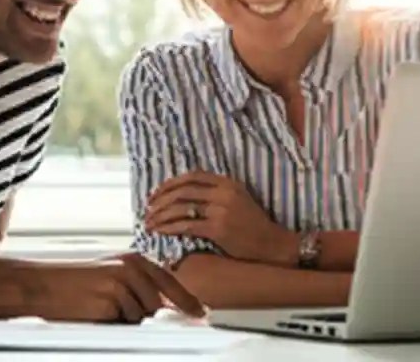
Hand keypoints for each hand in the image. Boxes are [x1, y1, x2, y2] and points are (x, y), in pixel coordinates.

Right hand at [35, 253, 204, 323]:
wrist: (44, 286)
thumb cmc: (74, 284)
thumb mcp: (111, 277)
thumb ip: (138, 287)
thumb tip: (163, 308)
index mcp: (133, 260)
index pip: (170, 282)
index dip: (187, 300)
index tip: (200, 313)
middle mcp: (131, 268)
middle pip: (159, 305)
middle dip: (149, 317)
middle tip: (121, 312)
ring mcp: (122, 283)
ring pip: (143, 316)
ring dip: (127, 321)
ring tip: (103, 309)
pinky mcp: (112, 299)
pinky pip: (124, 323)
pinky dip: (113, 324)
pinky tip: (97, 313)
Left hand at [144, 172, 298, 266]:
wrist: (272, 244)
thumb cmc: (253, 224)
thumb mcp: (238, 199)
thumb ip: (216, 193)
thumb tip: (185, 196)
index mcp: (227, 182)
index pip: (192, 176)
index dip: (171, 183)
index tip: (157, 192)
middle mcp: (223, 192)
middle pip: (183, 190)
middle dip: (161, 199)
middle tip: (148, 209)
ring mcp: (220, 210)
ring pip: (181, 207)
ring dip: (161, 215)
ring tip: (149, 222)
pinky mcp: (218, 228)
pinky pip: (186, 225)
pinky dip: (169, 228)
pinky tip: (160, 231)